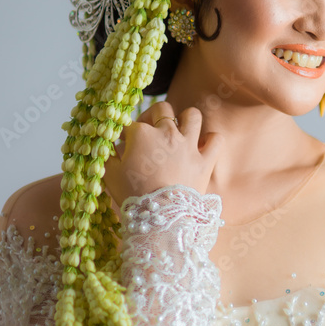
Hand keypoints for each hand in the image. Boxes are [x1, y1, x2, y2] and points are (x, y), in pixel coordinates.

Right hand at [103, 103, 223, 207]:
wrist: (161, 216)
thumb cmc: (133, 195)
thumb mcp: (110, 174)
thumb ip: (108, 155)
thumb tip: (108, 147)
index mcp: (142, 134)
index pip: (130, 124)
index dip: (124, 134)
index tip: (122, 146)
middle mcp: (167, 132)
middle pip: (162, 109)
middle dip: (153, 115)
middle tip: (149, 130)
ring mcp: (189, 145)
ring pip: (192, 115)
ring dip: (185, 120)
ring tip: (179, 131)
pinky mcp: (205, 160)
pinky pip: (216, 139)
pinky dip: (211, 140)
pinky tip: (202, 146)